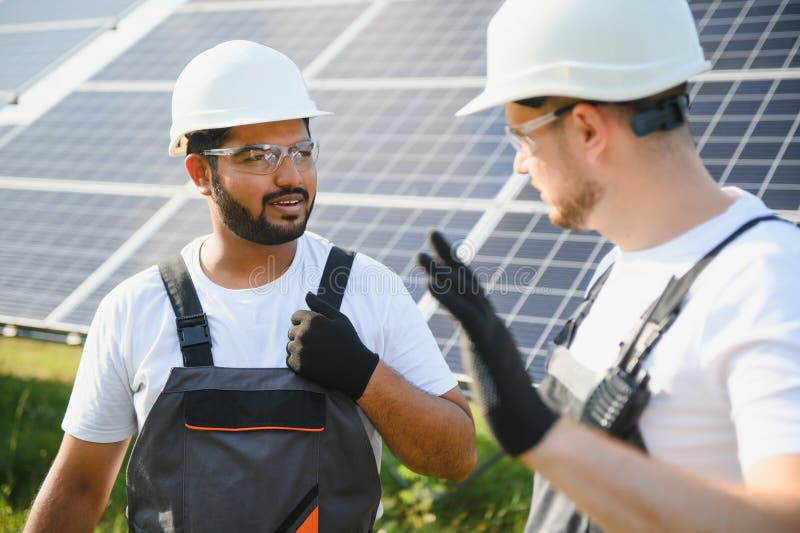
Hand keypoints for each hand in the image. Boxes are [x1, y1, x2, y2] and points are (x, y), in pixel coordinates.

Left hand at [286, 292, 378, 400]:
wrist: (354, 369)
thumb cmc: (348, 341)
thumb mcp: (339, 318)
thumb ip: (321, 305)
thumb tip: (307, 294)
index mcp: (312, 320)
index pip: (295, 316)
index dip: (305, 322)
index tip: (315, 330)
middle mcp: (303, 333)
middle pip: (291, 331)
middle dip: (302, 335)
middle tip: (318, 343)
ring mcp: (299, 349)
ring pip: (290, 345)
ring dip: (300, 348)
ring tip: (316, 353)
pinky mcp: (297, 364)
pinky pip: (290, 359)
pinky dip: (298, 360)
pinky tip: (312, 361)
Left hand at [417, 231, 557, 455]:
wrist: (525, 424)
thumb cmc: (507, 409)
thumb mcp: (489, 378)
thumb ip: (483, 361)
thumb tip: (477, 361)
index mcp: (492, 331)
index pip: (472, 295)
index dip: (455, 272)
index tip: (440, 255)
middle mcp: (494, 325)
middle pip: (470, 283)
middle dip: (450, 256)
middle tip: (432, 233)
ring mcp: (493, 332)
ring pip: (467, 293)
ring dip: (442, 270)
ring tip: (421, 253)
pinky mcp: (487, 344)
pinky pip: (465, 314)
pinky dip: (448, 296)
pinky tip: (430, 282)